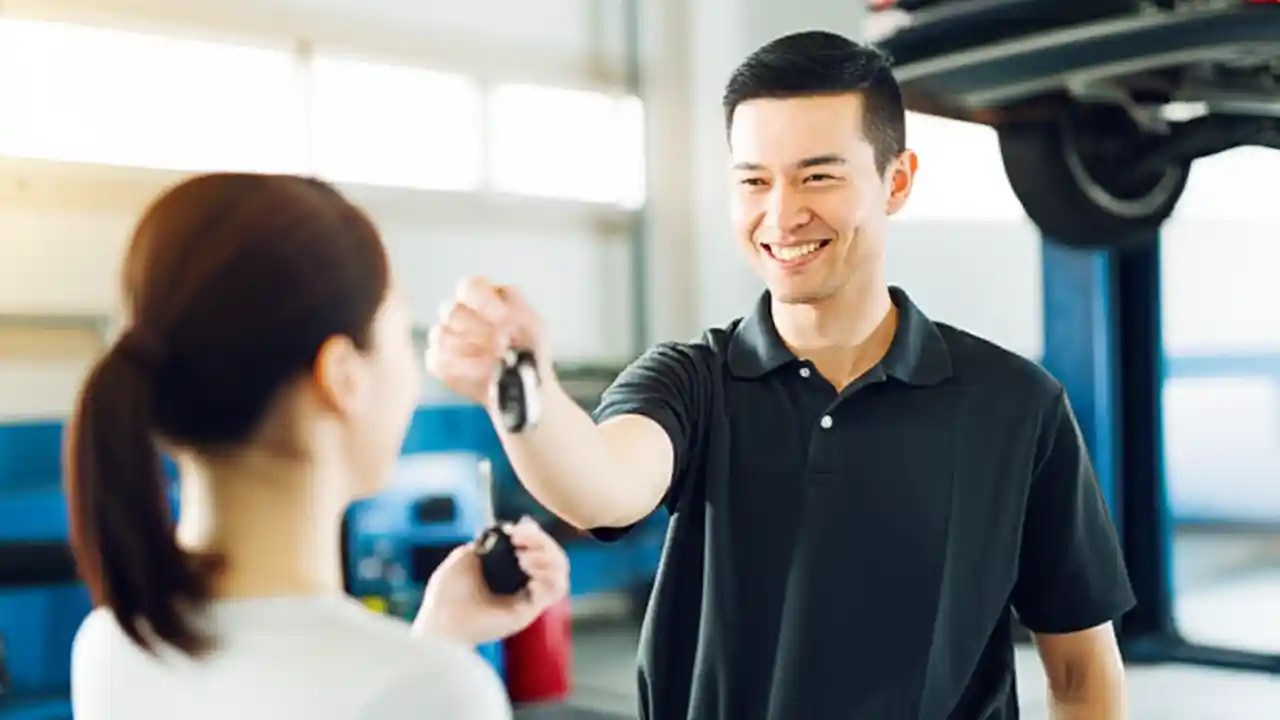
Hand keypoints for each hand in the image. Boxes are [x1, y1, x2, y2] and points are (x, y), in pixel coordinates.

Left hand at [412, 516, 569, 645]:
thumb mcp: (465, 556)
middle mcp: (521, 585)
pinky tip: (528, 572)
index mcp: (508, 572)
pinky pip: (556, 589)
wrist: (440, 619)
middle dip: (542, 541)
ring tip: (523, 558)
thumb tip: (508, 531)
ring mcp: (527, 598)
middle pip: (554, 557)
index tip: (517, 528)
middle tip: (519, 539)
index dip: (535, 534)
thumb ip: (488, 543)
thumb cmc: (446, 593)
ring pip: (560, 571)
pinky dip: (549, 574)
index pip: (538, 549)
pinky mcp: (529, 612)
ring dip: (547, 557)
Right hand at [424, 276, 552, 409]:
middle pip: (452, 312)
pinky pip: (438, 362)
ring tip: (498, 362)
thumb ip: (519, 319)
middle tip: (502, 345)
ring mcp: (445, 335)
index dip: (484, 303)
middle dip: (479, 331)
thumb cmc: (528, 346)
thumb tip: (501, 324)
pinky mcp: (439, 361)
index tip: (504, 319)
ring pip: (442, 337)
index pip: (470, 287)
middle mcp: (458, 311)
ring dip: (471, 352)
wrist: (523, 380)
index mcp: (481, 294)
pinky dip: (463, 370)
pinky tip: (486, 375)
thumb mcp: (534, 327)